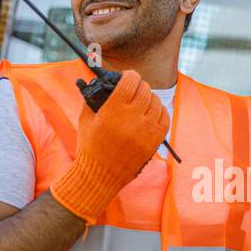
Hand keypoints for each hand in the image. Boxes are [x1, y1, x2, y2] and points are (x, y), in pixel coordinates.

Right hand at [50, 69, 167, 221]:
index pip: (131, 81)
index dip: (130, 75)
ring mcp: (147, 130)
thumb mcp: (85, 119)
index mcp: (114, 110)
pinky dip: (160, 111)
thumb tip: (100, 83)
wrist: (101, 176)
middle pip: (145, 90)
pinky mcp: (155, 141)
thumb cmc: (89, 146)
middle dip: (139, 85)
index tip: (127, 76)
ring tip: (142, 100)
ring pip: (156, 102)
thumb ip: (92, 98)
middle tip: (134, 88)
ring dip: (150, 98)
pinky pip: (165, 118)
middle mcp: (133, 118)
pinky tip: (152, 111)